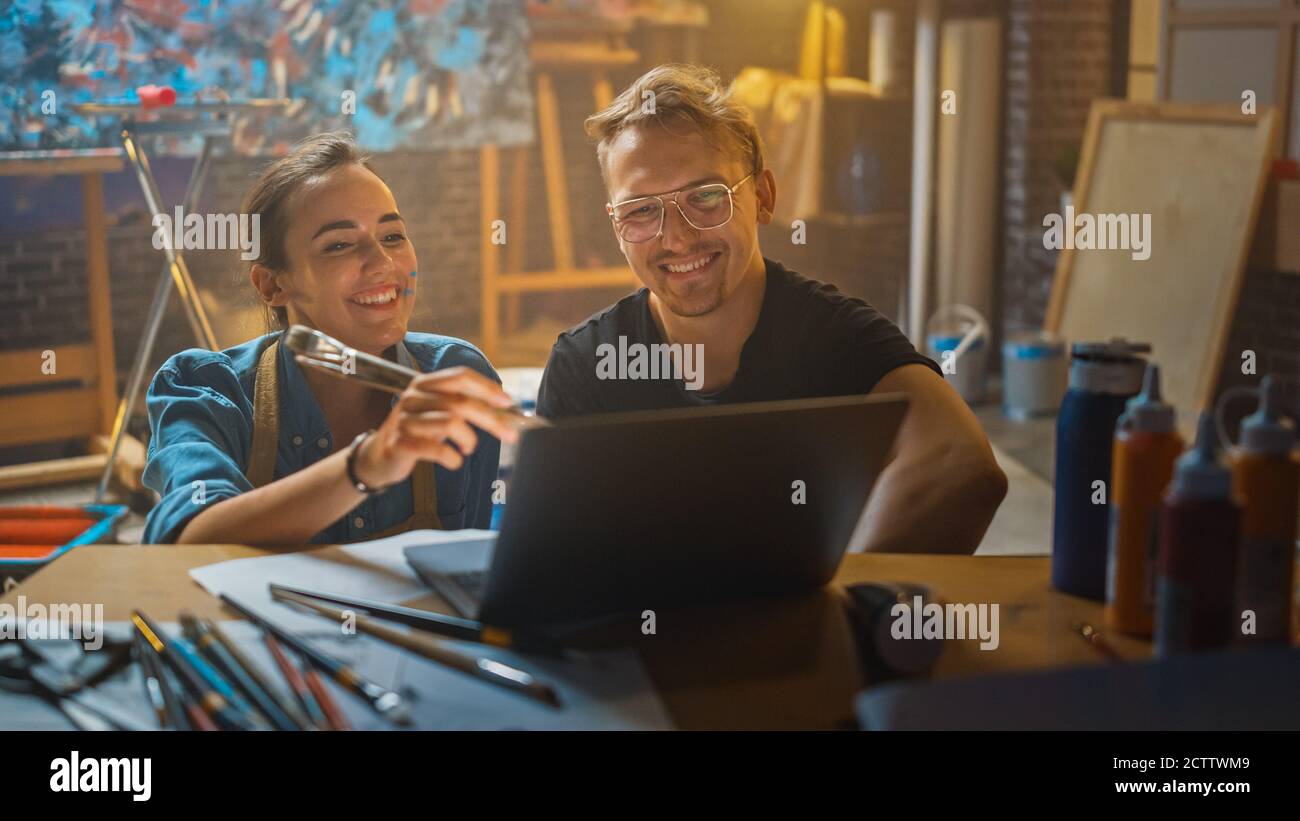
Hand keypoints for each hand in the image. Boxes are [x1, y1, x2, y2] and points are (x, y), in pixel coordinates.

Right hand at [352, 367, 519, 487]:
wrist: (379, 457)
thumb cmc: (416, 432)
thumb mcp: (437, 412)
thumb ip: (464, 405)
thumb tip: (503, 409)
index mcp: (424, 384)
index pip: (460, 376)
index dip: (487, 388)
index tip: (508, 402)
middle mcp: (413, 397)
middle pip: (461, 402)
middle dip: (491, 419)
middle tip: (509, 434)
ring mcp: (405, 419)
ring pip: (451, 423)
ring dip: (469, 439)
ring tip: (468, 448)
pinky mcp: (400, 443)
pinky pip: (436, 448)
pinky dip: (453, 458)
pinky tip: (455, 460)